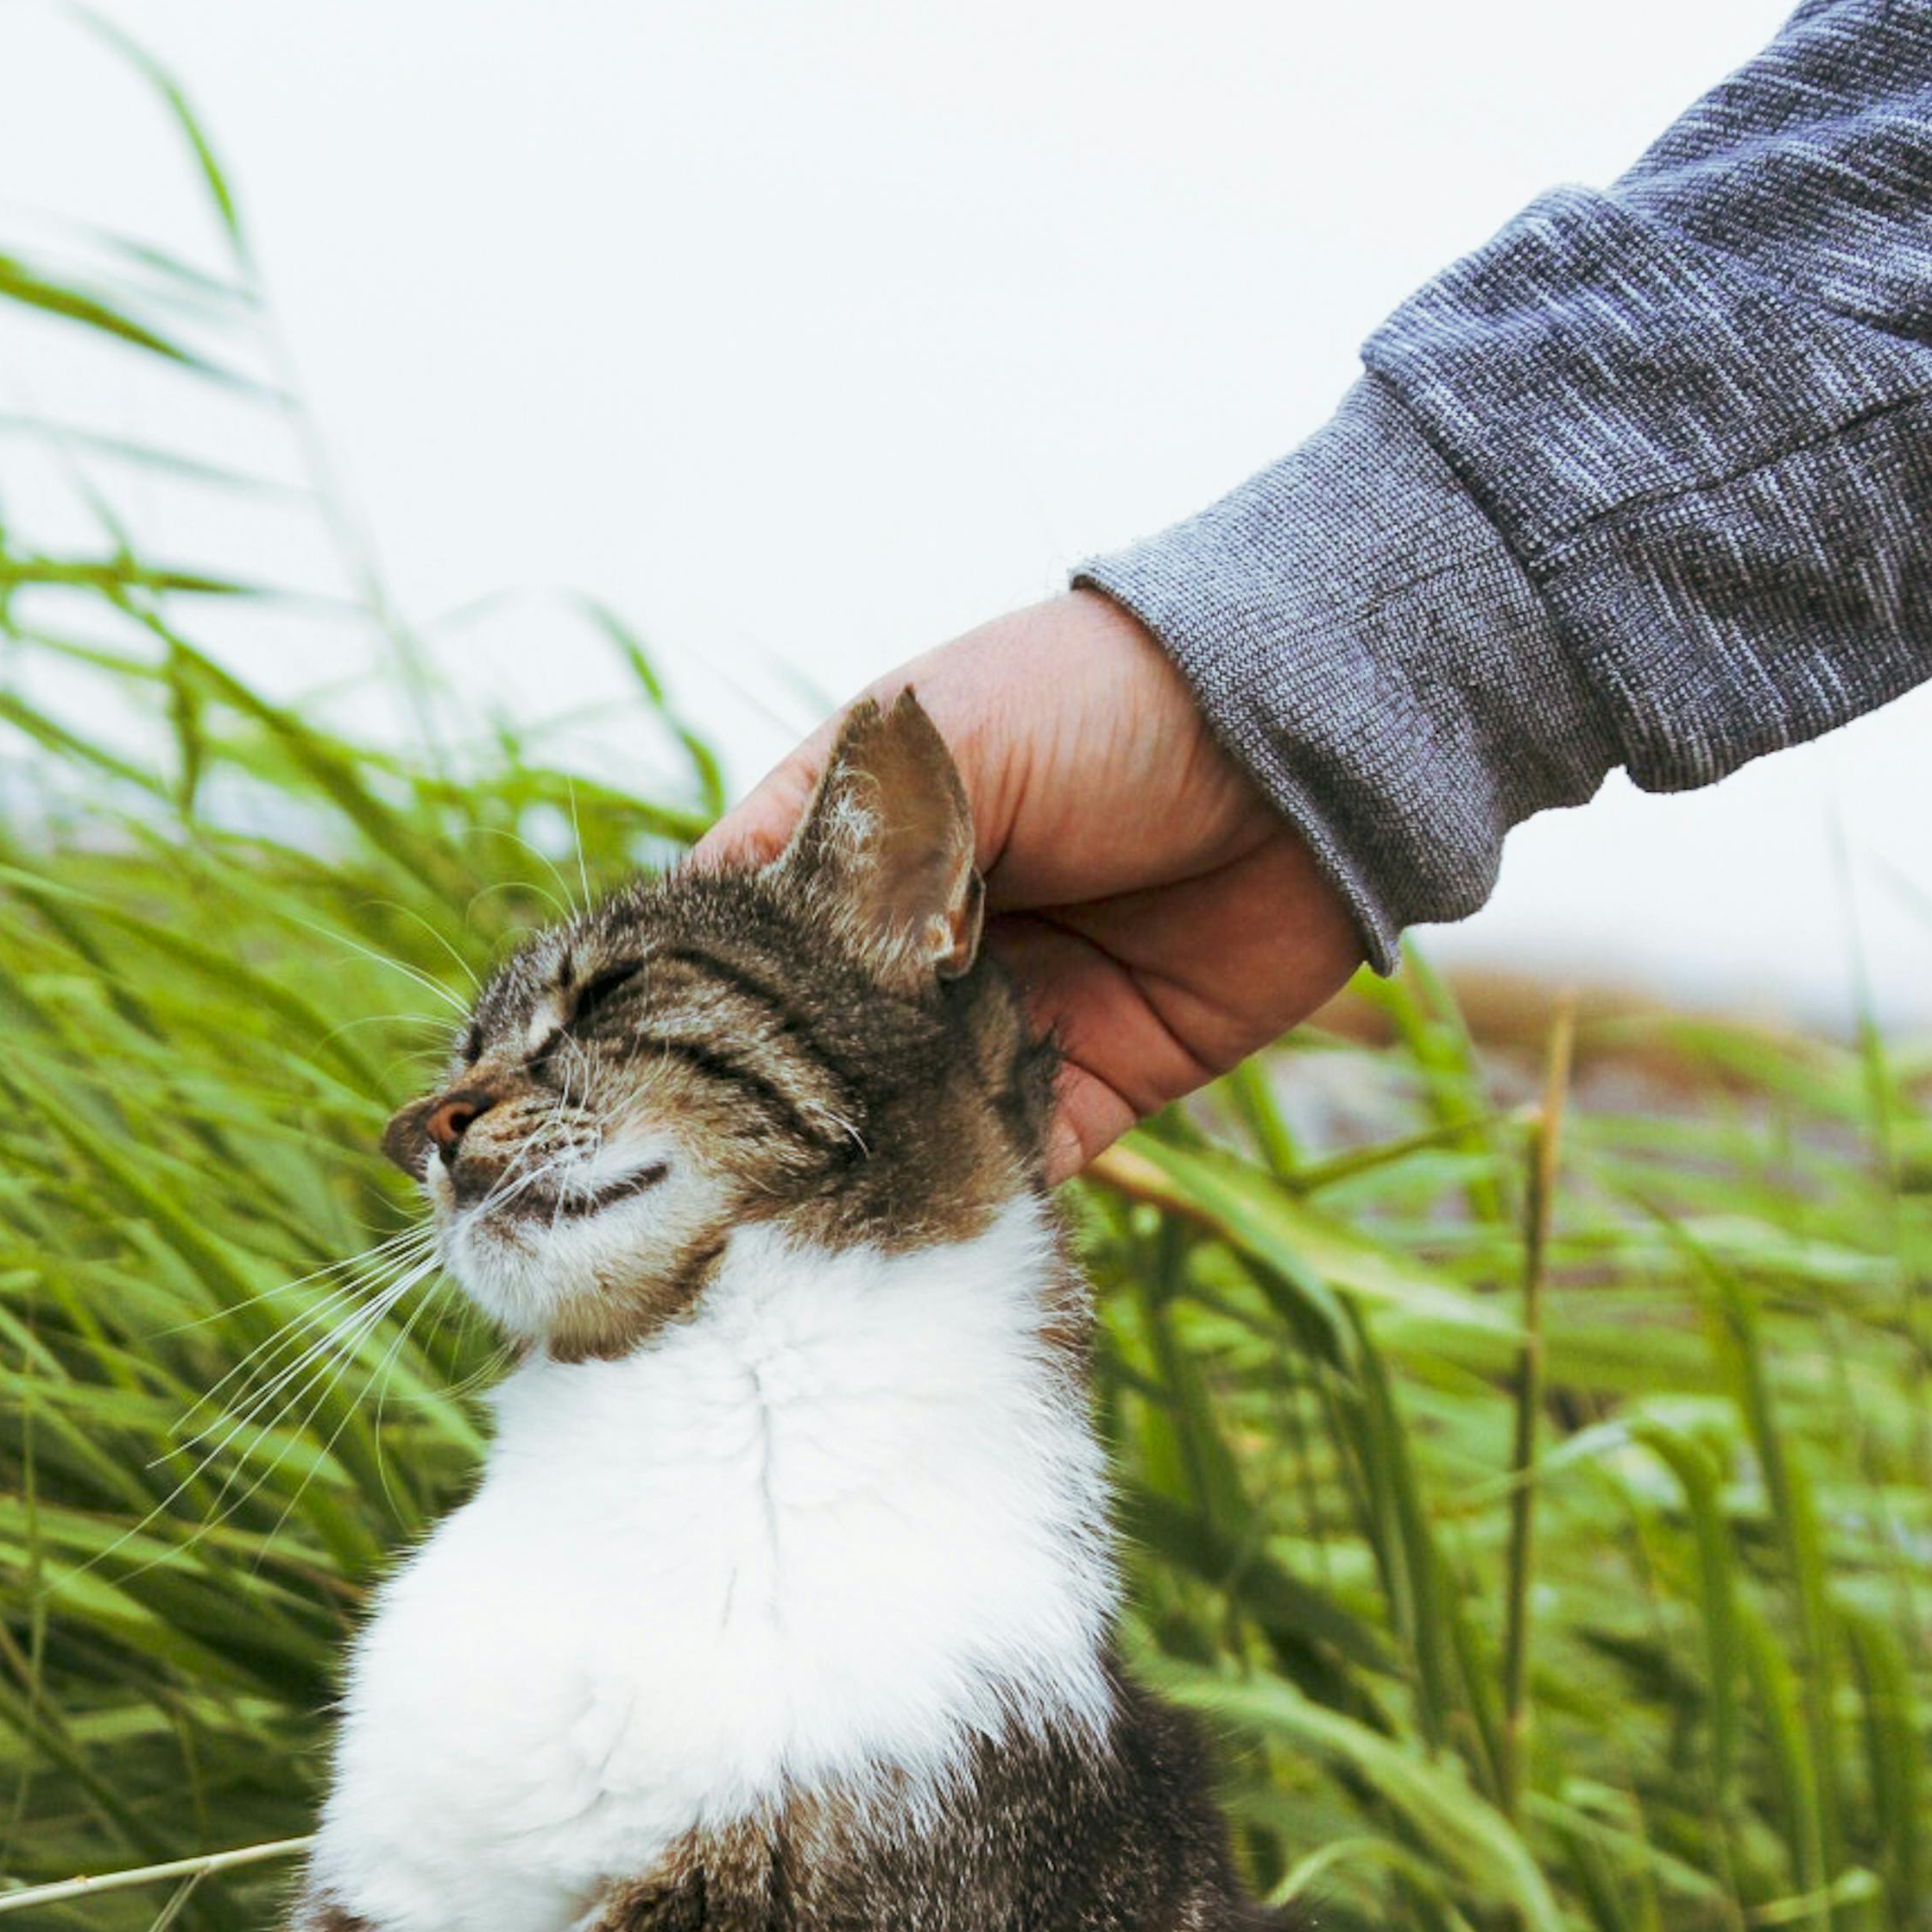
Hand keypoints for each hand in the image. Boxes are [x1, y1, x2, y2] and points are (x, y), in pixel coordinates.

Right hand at [692, 591, 1362, 1177]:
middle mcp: (914, 952)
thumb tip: (719, 941)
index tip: (628, 1073)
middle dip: (768, 1115)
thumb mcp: (940, 735)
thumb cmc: (1107, 700)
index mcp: (861, 851)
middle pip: (811, 1058)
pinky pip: (1008, 1171)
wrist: (1304, 744)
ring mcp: (997, 1027)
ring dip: (859, 1171)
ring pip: (898, 1127)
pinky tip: (908, 1231)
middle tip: (700, 1178)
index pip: (740, 944)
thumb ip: (830, 836)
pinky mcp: (1089, 1091)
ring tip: (788, 1222)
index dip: (684, 1005)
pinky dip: (966, 1203)